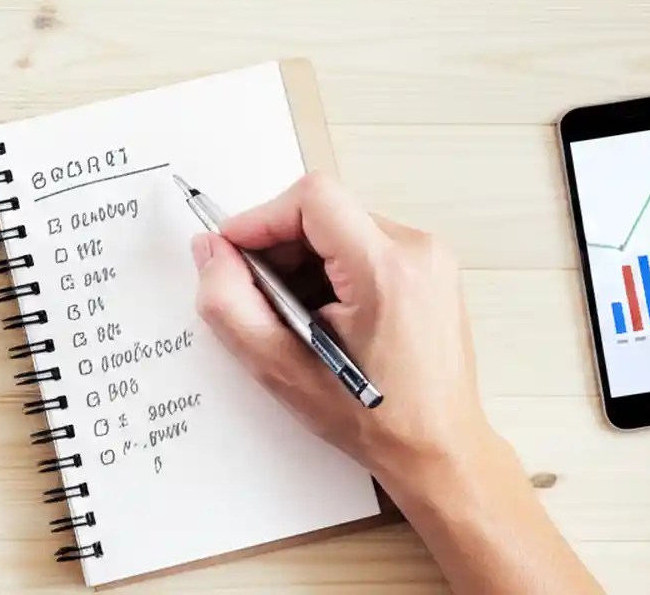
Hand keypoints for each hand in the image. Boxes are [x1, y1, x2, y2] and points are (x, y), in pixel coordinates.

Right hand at [190, 173, 492, 489]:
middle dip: (280, 247)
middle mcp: (417, 252)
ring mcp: (430, 259)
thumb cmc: (374, 419)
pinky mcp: (430, 270)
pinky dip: (333, 270)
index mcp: (386, 270)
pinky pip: (365, 244)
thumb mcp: (281, 368)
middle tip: (260, 298)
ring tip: (297, 317)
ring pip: (342, 226)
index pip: (312, 199)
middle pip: (325, 211)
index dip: (261, 219)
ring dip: (305, 261)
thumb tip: (209, 250)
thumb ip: (231, 303)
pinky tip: (325, 316)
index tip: (232, 251)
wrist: (439, 449)